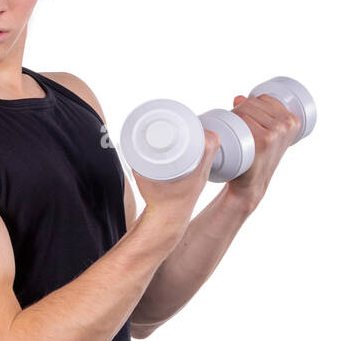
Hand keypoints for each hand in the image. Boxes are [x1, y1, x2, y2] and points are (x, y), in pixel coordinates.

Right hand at [133, 129, 221, 244]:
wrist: (168, 220)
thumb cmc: (158, 200)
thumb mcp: (145, 177)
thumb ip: (137, 160)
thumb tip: (127, 143)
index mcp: (198, 169)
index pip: (211, 141)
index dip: (203, 127)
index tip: (189, 120)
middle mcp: (205, 169)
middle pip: (213, 140)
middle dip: (200, 127)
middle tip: (184, 120)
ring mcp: (204, 173)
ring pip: (212, 147)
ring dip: (203, 135)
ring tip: (187, 126)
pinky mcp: (200, 176)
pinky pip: (208, 155)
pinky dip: (203, 144)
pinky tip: (194, 139)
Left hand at [223, 92, 302, 210]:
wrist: (251, 183)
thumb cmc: (255, 157)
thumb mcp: (264, 135)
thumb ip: (256, 115)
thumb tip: (239, 97)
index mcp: (293, 120)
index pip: (264, 98)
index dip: (249, 103)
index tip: (243, 116)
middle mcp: (287, 124)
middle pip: (254, 102)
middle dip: (239, 109)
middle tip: (234, 125)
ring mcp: (277, 131)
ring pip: (246, 109)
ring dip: (233, 115)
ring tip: (233, 130)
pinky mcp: (264, 140)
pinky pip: (243, 119)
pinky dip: (233, 121)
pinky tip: (232, 130)